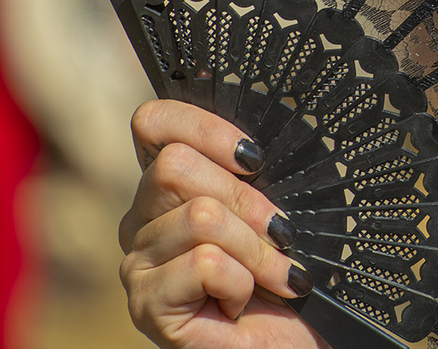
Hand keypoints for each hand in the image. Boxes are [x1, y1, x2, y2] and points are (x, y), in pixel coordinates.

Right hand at [120, 100, 327, 348]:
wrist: (289, 341)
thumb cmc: (285, 272)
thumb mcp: (276, 207)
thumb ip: (253, 170)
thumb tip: (257, 140)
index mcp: (170, 187)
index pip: (154, 123)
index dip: (204, 127)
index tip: (255, 156)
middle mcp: (141, 220)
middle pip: (175, 165)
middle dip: (246, 199)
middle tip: (279, 234)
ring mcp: (137, 264)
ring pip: (200, 216)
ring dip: (257, 250)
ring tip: (271, 277)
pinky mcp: (146, 304)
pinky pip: (205, 263)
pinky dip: (243, 282)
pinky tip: (243, 302)